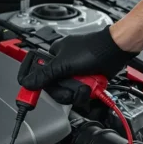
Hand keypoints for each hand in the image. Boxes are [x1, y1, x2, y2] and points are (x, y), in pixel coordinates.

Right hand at [17, 26, 137, 96]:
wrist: (115, 51)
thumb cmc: (93, 48)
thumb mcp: (63, 64)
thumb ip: (44, 75)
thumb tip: (27, 82)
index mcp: (54, 56)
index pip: (40, 76)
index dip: (40, 85)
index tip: (35, 94)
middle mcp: (63, 65)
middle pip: (55, 88)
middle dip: (65, 90)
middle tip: (70, 87)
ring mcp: (74, 73)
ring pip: (68, 92)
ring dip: (77, 92)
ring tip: (84, 85)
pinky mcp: (85, 80)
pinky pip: (79, 93)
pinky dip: (85, 92)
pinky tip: (89, 86)